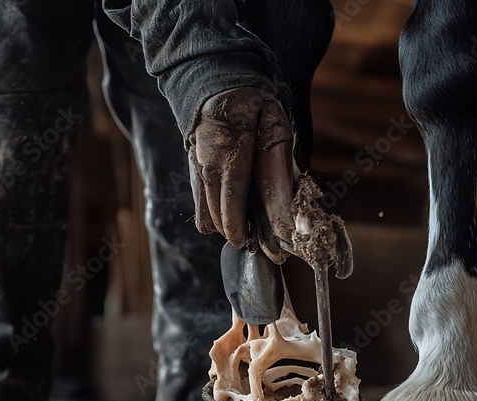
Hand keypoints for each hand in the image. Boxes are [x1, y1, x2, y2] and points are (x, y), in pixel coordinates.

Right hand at [188, 87, 294, 249]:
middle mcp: (207, 160)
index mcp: (231, 150)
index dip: (237, 225)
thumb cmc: (254, 105)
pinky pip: (198, 200)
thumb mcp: (277, 128)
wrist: (219, 83)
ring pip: (204, 210)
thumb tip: (285, 208)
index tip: (244, 241)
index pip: (232, 198)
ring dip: (222, 223)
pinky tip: (228, 212)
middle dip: (232, 230)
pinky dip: (212, 212)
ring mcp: (195, 164)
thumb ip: (280, 167)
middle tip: (252, 240)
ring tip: (241, 226)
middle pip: (216, 211)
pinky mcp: (190, 166)